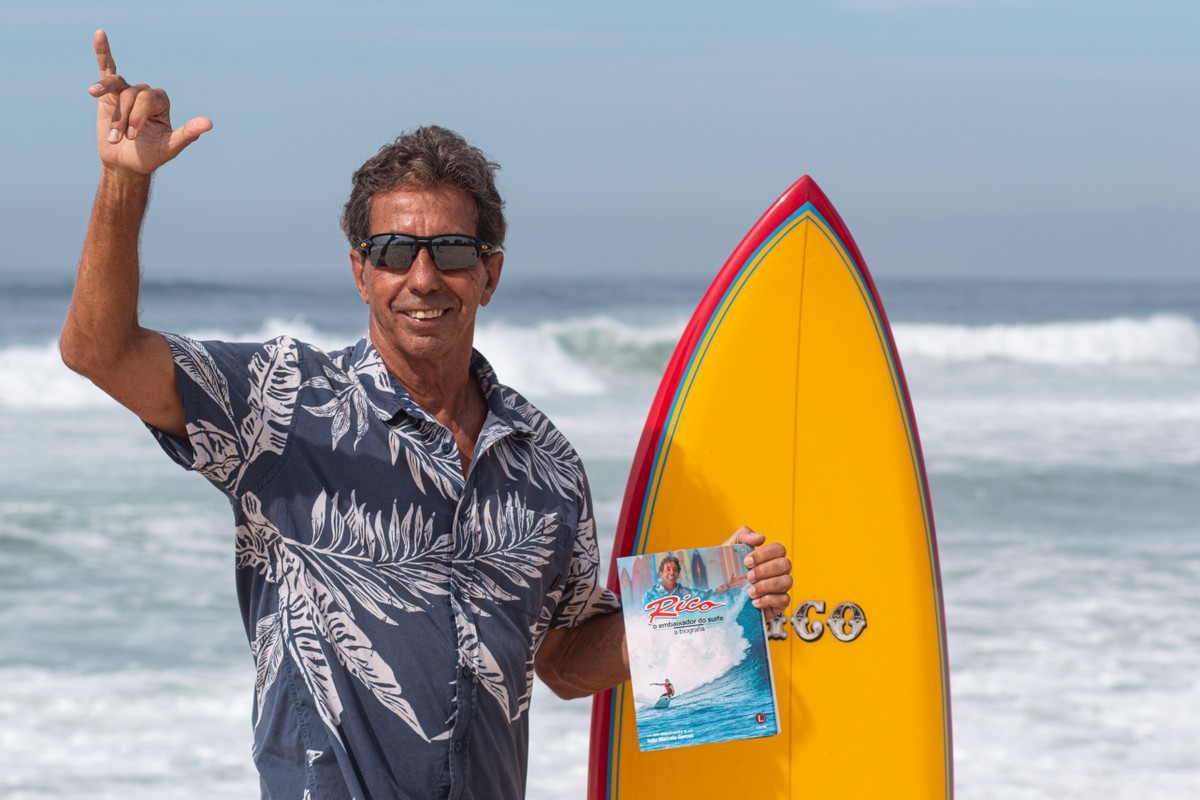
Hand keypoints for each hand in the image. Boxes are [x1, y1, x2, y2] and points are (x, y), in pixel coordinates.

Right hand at [88, 29, 211, 174]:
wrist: (126, 163)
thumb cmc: (149, 155)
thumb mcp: (169, 147)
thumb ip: (187, 134)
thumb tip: (209, 123)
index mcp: (162, 102)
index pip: (148, 98)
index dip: (137, 117)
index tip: (132, 137)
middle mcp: (146, 93)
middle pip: (132, 94)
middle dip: (124, 119)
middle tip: (120, 139)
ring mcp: (127, 90)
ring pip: (116, 87)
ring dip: (112, 112)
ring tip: (109, 132)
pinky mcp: (109, 91)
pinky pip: (106, 66)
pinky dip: (103, 50)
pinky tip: (100, 35)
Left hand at [722, 526, 791, 618]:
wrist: (721, 597)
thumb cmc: (727, 572)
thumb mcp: (729, 550)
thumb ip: (742, 536)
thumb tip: (760, 537)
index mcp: (768, 557)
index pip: (778, 549)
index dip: (764, 554)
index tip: (747, 561)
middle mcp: (777, 571)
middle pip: (785, 564)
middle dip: (765, 570)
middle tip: (749, 577)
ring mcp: (780, 587)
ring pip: (786, 581)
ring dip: (767, 585)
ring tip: (750, 592)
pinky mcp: (779, 604)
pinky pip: (784, 600)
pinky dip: (769, 600)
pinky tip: (755, 602)